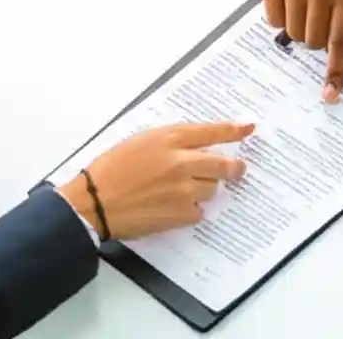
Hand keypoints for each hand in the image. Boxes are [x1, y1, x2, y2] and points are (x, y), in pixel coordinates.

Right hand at [58, 122, 252, 239]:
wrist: (95, 202)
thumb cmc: (110, 170)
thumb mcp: (139, 142)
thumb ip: (169, 143)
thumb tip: (194, 149)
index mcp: (169, 139)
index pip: (211, 132)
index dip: (232, 131)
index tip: (248, 129)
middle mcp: (181, 162)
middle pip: (223, 164)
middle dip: (234, 167)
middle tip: (236, 169)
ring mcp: (184, 190)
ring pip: (211, 189)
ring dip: (203, 189)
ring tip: (178, 191)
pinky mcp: (181, 213)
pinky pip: (198, 211)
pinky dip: (189, 210)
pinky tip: (170, 208)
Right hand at [265, 0, 342, 101]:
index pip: (341, 37)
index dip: (336, 68)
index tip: (331, 91)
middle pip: (314, 40)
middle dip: (319, 39)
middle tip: (323, 20)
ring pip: (293, 33)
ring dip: (301, 30)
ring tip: (309, 10)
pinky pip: (274, 20)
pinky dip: (282, 18)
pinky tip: (292, 2)